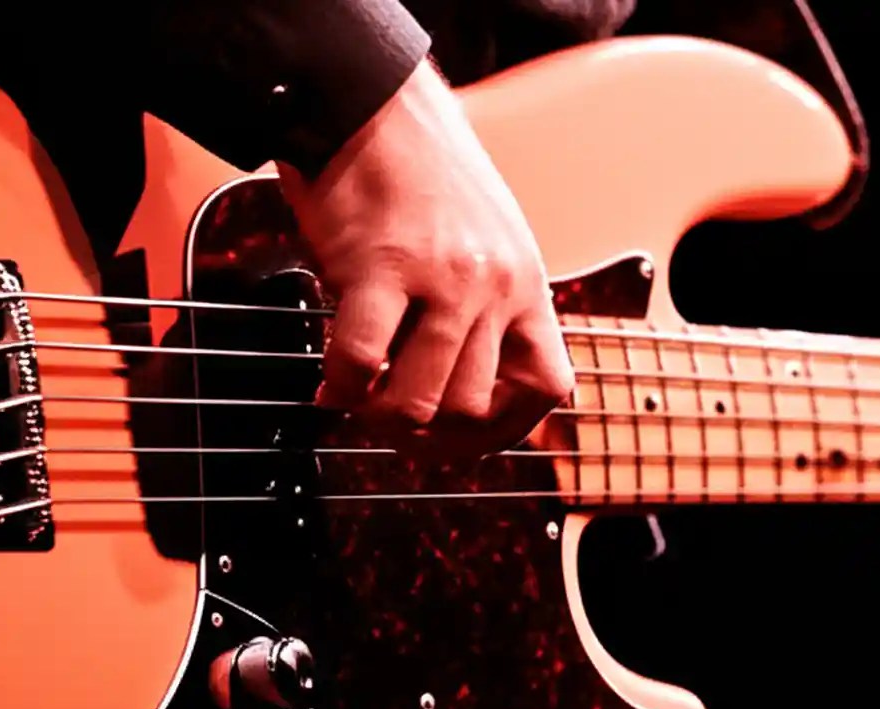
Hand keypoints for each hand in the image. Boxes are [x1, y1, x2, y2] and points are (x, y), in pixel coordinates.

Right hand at [277, 60, 573, 458]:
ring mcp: (443, 279)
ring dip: (381, 414)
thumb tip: (461, 396)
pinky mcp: (381, 268)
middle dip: (427, 428)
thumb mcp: (491, 242)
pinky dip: (341, 387)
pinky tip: (330, 381)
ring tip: (360, 399)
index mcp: (527, 284)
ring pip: (421, 400)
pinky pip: (362, 363)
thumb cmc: (424, 174)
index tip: (461, 433)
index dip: (505, 426)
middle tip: (390, 415)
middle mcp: (495, 285)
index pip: (550, 387)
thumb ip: (490, 310)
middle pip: (473, 405)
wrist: (375, 104)